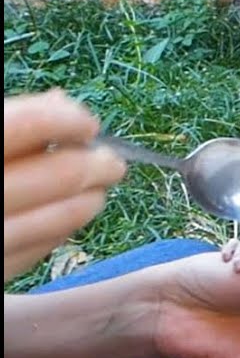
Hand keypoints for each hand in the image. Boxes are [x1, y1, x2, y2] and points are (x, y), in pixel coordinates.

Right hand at [3, 90, 126, 281]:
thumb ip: (4, 123)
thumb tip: (59, 102)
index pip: (17, 127)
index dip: (61, 120)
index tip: (85, 123)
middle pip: (50, 176)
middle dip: (92, 165)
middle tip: (112, 161)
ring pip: (48, 222)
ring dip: (85, 202)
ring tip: (98, 189)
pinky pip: (28, 254)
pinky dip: (54, 232)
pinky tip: (64, 218)